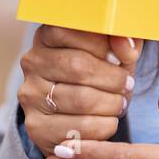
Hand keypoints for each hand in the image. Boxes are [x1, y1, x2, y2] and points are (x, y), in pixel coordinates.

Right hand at [18, 25, 140, 157]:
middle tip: (127, 85)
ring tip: (119, 103)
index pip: (70, 31)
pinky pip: (80, 127)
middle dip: (112, 78)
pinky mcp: (36, 126)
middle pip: (77, 66)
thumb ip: (123, 43)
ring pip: (81, 99)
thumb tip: (126, 42)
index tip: (120, 58)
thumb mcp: (114, 55)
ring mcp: (31, 95)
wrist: (77, 121)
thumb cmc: (98, 78)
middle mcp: (32, 62)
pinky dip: (104, 126)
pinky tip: (108, 120)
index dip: (102, 45)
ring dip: (111, 103)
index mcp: (47, 36)